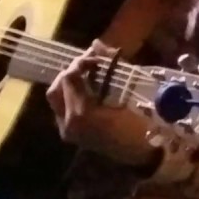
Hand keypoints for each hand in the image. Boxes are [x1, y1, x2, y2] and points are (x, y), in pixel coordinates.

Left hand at [46, 40, 152, 164]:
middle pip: (56, 88)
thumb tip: (96, 43)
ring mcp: (67, 131)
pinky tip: (88, 93)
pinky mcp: (70, 134)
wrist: (143, 155)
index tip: (97, 56)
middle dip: (70, 73)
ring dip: (69, 85)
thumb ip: (108, 68)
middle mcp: (68, 123)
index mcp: (82, 113)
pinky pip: (63, 109)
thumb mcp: (126, 93)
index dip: (81, 62)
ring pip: (56, 99)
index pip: (70, 78)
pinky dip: (72, 97)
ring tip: (88, 78)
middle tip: (88, 66)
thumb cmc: (140, 125)